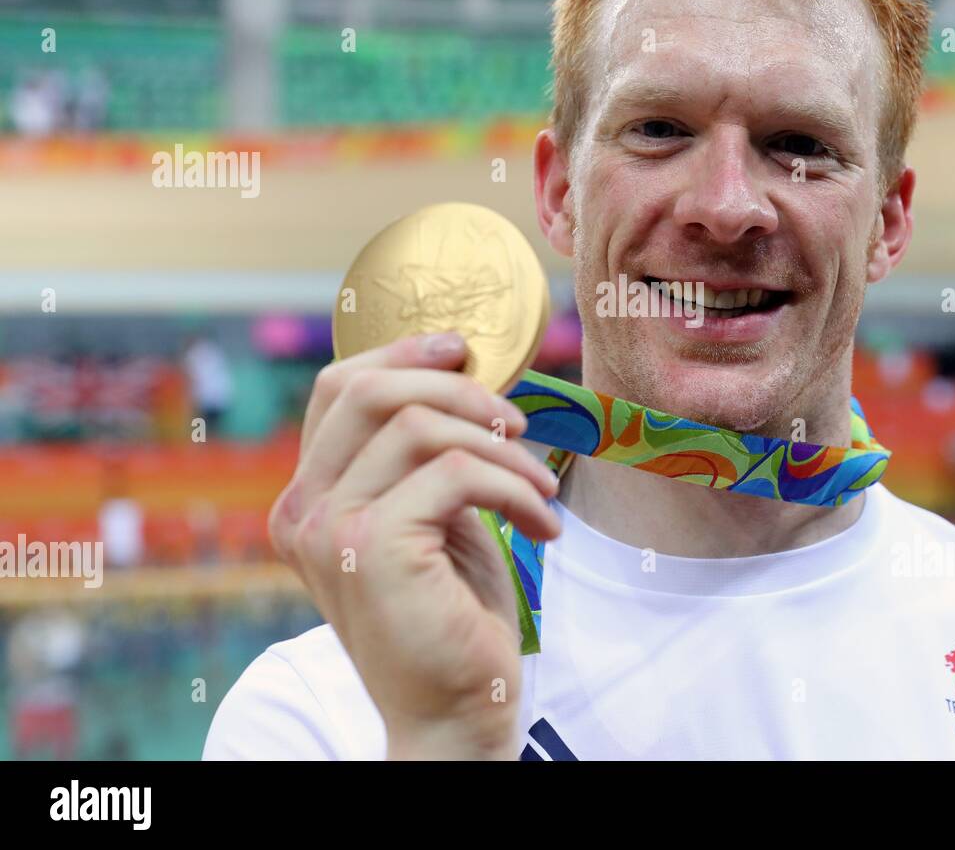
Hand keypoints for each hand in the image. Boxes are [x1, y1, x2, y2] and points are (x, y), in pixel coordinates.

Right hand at [268, 331, 559, 758]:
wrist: (453, 713)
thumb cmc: (452, 615)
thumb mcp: (434, 519)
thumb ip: (426, 457)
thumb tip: (465, 374)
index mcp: (310, 498)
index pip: (340, 390)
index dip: (403, 354)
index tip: (466, 350)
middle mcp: (304, 509)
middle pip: (369, 391)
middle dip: (458, 389)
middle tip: (519, 422)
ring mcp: (328, 528)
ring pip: (419, 425)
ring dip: (501, 448)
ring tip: (543, 488)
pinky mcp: (371, 547)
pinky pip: (454, 472)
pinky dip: (512, 486)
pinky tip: (542, 524)